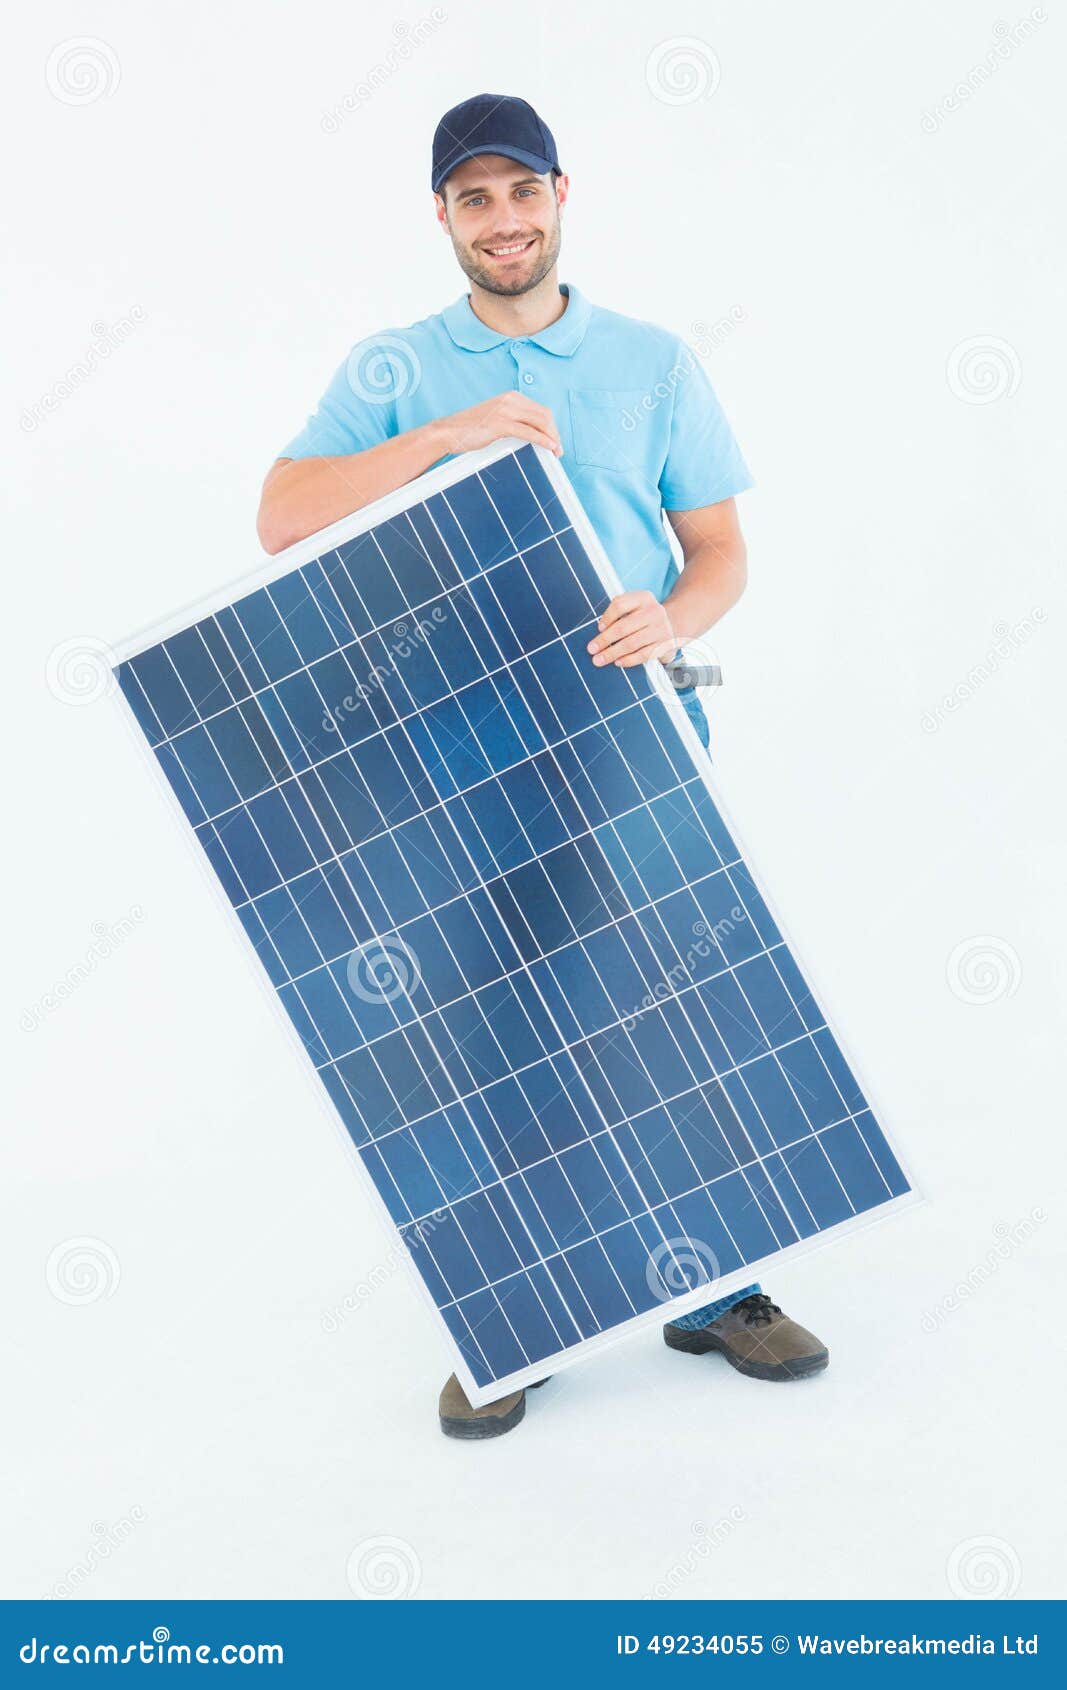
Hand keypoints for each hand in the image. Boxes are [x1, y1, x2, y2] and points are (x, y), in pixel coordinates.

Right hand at [439, 392, 562, 456]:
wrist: (448, 431)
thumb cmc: (470, 429)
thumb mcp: (496, 419)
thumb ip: (513, 421)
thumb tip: (530, 434)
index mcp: (511, 397)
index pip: (540, 410)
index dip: (551, 426)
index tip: (555, 440)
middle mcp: (511, 400)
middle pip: (544, 415)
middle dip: (555, 432)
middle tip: (558, 449)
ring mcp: (506, 410)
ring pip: (540, 422)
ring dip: (552, 437)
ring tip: (556, 451)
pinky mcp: (501, 423)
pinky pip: (528, 431)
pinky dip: (542, 440)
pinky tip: (549, 447)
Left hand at [587, 590, 676, 668]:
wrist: (674, 624)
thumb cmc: (644, 617)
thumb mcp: (635, 607)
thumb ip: (619, 614)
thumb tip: (599, 634)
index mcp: (643, 598)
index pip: (620, 604)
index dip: (607, 617)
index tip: (599, 628)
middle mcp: (654, 611)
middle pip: (623, 626)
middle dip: (604, 640)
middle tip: (591, 649)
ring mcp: (660, 628)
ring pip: (631, 643)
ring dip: (612, 653)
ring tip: (599, 659)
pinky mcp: (665, 644)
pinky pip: (643, 654)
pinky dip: (628, 660)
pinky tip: (618, 662)